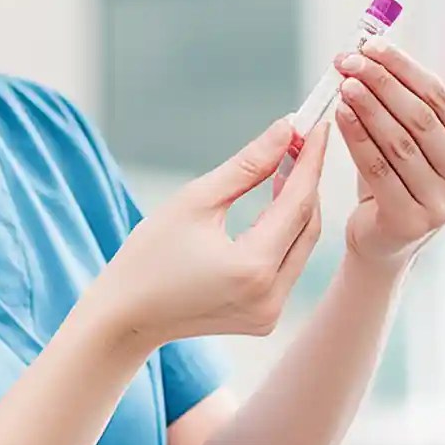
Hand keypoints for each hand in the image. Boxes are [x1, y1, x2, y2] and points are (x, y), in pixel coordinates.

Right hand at [96, 118, 331, 349]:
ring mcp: (270, 312)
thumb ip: (247, 165)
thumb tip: (285, 130)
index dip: (311, 160)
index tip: (316, 126)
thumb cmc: (150, 255)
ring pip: (302, 246)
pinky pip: (288, 265)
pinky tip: (273, 205)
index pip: (298, 202)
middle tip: (299, 141)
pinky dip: (285, 233)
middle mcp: (271, 296)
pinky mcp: (265, 318)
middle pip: (308, 225)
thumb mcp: (195, 201)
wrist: (127, 316)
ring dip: (297, 206)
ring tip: (286, 165)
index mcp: (253, 267)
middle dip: (307, 180)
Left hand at [333, 38, 444, 270]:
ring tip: (344, 83)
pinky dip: (357, 138)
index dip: (404, 68)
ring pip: (399, 142)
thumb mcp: (408, 139)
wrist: (382, 238)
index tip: (372, 45)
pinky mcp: (411, 221)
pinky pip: (378, 170)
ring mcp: (443, 204)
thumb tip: (369, 48)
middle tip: (350, 61)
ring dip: (368, 107)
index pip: (440, 97)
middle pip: (420, 118)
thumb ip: (400, 100)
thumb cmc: (395, 177)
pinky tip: (340, 114)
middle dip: (382, 83)